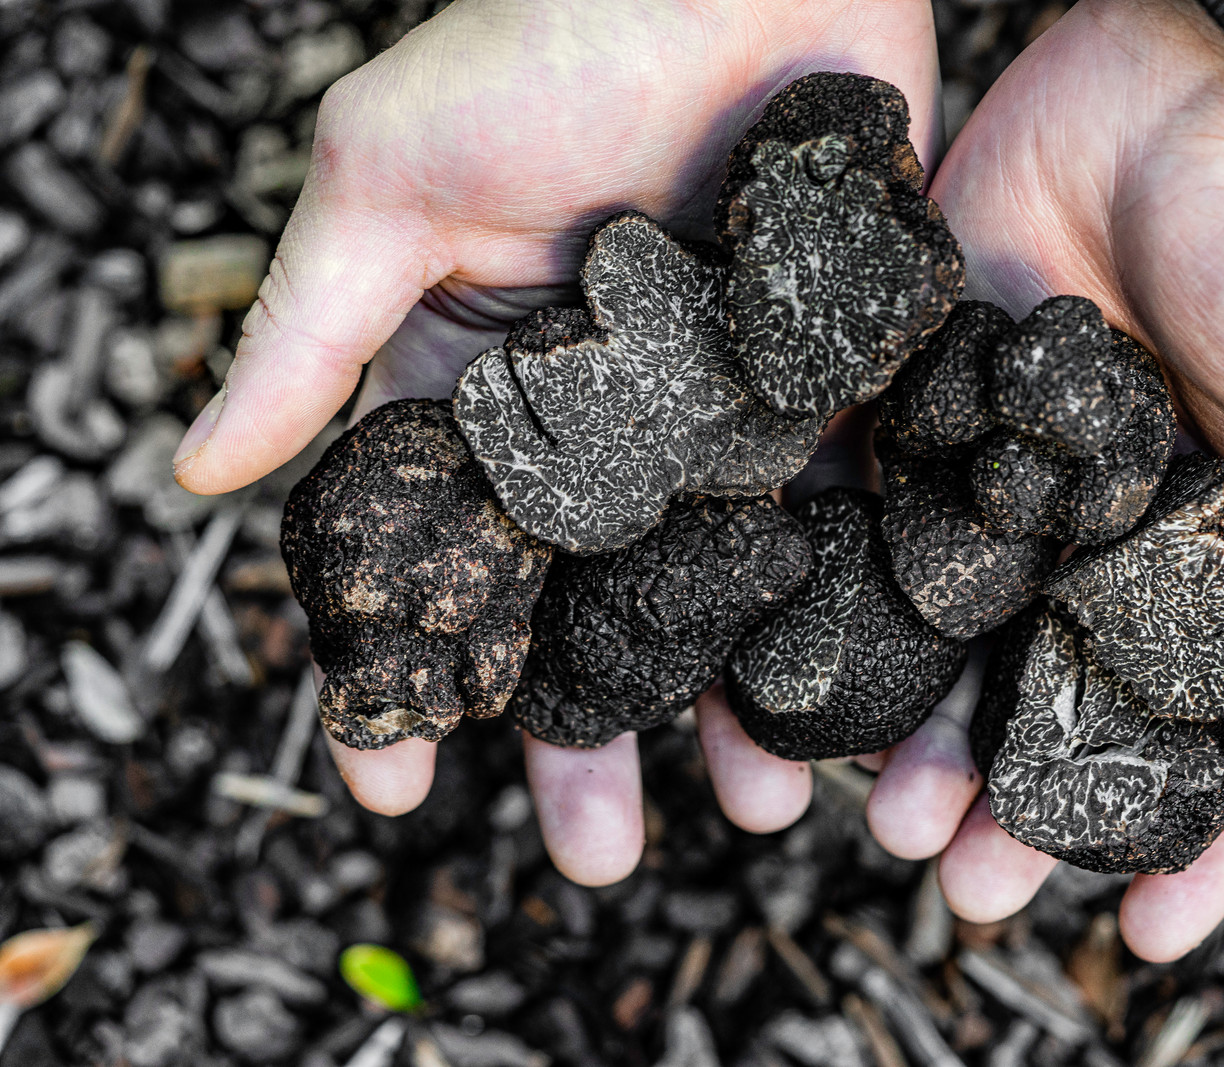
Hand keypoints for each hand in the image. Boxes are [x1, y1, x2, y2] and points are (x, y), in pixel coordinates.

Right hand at [176, 0, 941, 883]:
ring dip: (720, 711)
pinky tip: (843, 709)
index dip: (404, 674)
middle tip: (593, 854)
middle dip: (582, 738)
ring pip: (706, 602)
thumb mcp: (391, 180)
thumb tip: (199, 473)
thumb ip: (313, 335)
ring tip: (750, 811)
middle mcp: (594, 430)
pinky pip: (822, 534)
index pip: (430, 564)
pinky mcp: (819, 401)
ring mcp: (711, 426)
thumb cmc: (547, 43)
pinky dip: (828, 620)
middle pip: (581, 619)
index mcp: (477, 393)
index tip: (393, 779)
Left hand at [861, 0, 1223, 959]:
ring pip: (946, 642)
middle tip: (956, 879)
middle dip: (1009, 805)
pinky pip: (865, 528)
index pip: (1196, 737)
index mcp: (1219, 570)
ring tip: (875, 814)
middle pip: (1047, 708)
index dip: (1178, 844)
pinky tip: (795, 685)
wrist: (1205, 93)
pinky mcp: (920, 413)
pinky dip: (829, 606)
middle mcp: (1104, 544)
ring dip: (912, 736)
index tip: (1137, 934)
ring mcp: (1004, 484)